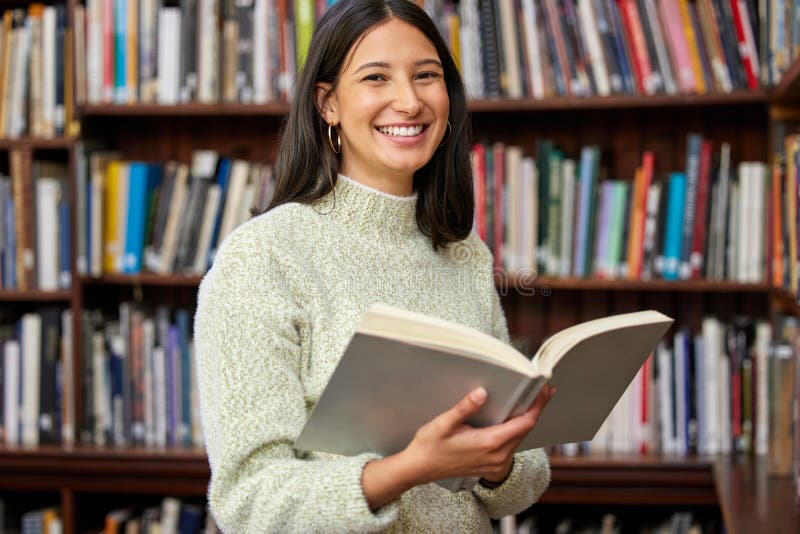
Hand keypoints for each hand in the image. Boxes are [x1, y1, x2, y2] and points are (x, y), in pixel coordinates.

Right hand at [400, 384, 555, 485]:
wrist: (419, 469)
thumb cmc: (429, 446)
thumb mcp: (444, 423)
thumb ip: (464, 408)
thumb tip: (482, 393)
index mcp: (488, 443)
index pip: (524, 423)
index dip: (537, 406)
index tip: (545, 391)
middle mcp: (497, 456)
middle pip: (526, 430)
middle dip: (535, 410)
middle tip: (543, 390)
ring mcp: (495, 463)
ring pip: (520, 438)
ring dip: (527, 420)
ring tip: (532, 401)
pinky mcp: (491, 466)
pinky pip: (511, 446)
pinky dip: (517, 430)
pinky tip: (514, 419)